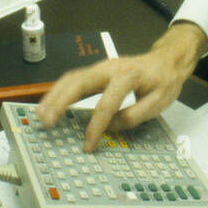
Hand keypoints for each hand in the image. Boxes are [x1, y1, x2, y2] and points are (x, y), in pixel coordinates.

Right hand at [36, 22, 207, 151]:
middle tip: (46, 122)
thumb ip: (134, 116)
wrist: (166, 61)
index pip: (106, 104)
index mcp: (127, 76)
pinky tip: (50, 103)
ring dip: (54, 96)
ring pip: (70, 79)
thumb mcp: (158, 102)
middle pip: (78, 83)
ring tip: (41, 114)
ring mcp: (100, 67)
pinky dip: (59, 91)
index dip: (95, 127)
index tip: (88, 146)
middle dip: (59, 103)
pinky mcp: (96, 72)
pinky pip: (73, 80)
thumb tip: (110, 126)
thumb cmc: (163, 81)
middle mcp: (109, 68)